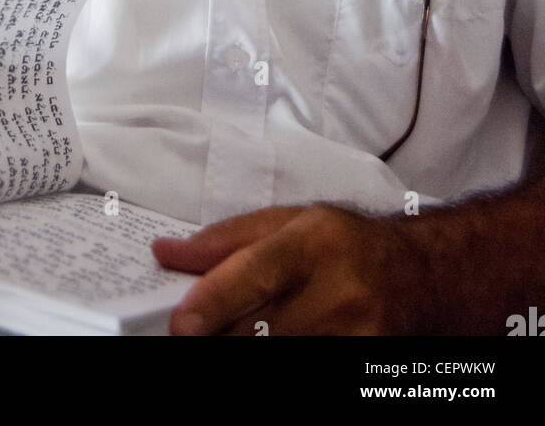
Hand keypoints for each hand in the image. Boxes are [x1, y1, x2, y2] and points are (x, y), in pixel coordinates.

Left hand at [153, 203, 423, 335]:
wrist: (423, 277)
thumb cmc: (346, 245)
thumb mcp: (291, 223)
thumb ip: (225, 240)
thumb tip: (166, 253)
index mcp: (312, 243)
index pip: (254, 275)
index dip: (212, 304)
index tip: (180, 325)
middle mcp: (337, 292)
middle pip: (259, 330)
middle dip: (221, 336)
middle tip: (199, 334)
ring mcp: (355, 335)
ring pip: (278, 356)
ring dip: (249, 348)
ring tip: (243, 333)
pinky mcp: (363, 360)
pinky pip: (307, 366)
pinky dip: (280, 360)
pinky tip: (278, 340)